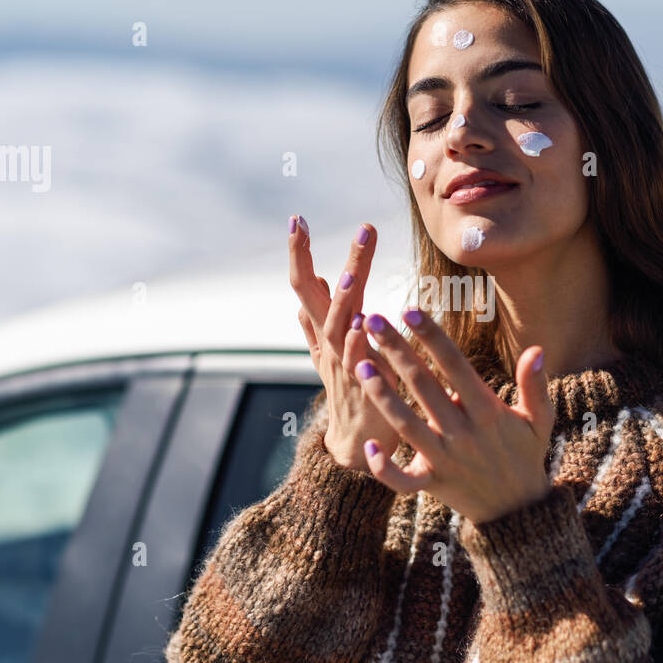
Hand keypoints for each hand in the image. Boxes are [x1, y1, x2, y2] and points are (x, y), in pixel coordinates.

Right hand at [288, 215, 401, 471]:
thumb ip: (320, 316)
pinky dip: (359, 345)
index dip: (300, 254)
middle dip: (332, 263)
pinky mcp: (365, 389)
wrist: (358, 444)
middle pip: (321, 298)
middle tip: (354, 229)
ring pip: (338, 328)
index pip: (305, 286)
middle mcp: (330, 345)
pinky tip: (364, 325)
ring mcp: (344, 367)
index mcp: (324, 332)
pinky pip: (360, 365)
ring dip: (341, 301)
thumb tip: (316, 277)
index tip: (297, 219)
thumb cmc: (351, 390)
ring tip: (346, 275)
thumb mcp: (330, 350)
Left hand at [354, 306, 554, 523]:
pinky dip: (385, 469)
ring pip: (407, 425)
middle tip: (372, 320)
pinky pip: (403, 480)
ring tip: (361, 365)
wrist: (518, 510)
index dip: (433, 338)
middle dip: (397, 351)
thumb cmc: (526, 454)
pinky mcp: (432, 484)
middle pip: (424, 386)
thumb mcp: (540, 419)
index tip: (410, 310)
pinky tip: (369, 447)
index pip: (456, 366)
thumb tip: (536, 349)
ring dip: (382, 395)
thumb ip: (535, 385)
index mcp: (488, 412)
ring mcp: (445, 460)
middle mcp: (463, 433)